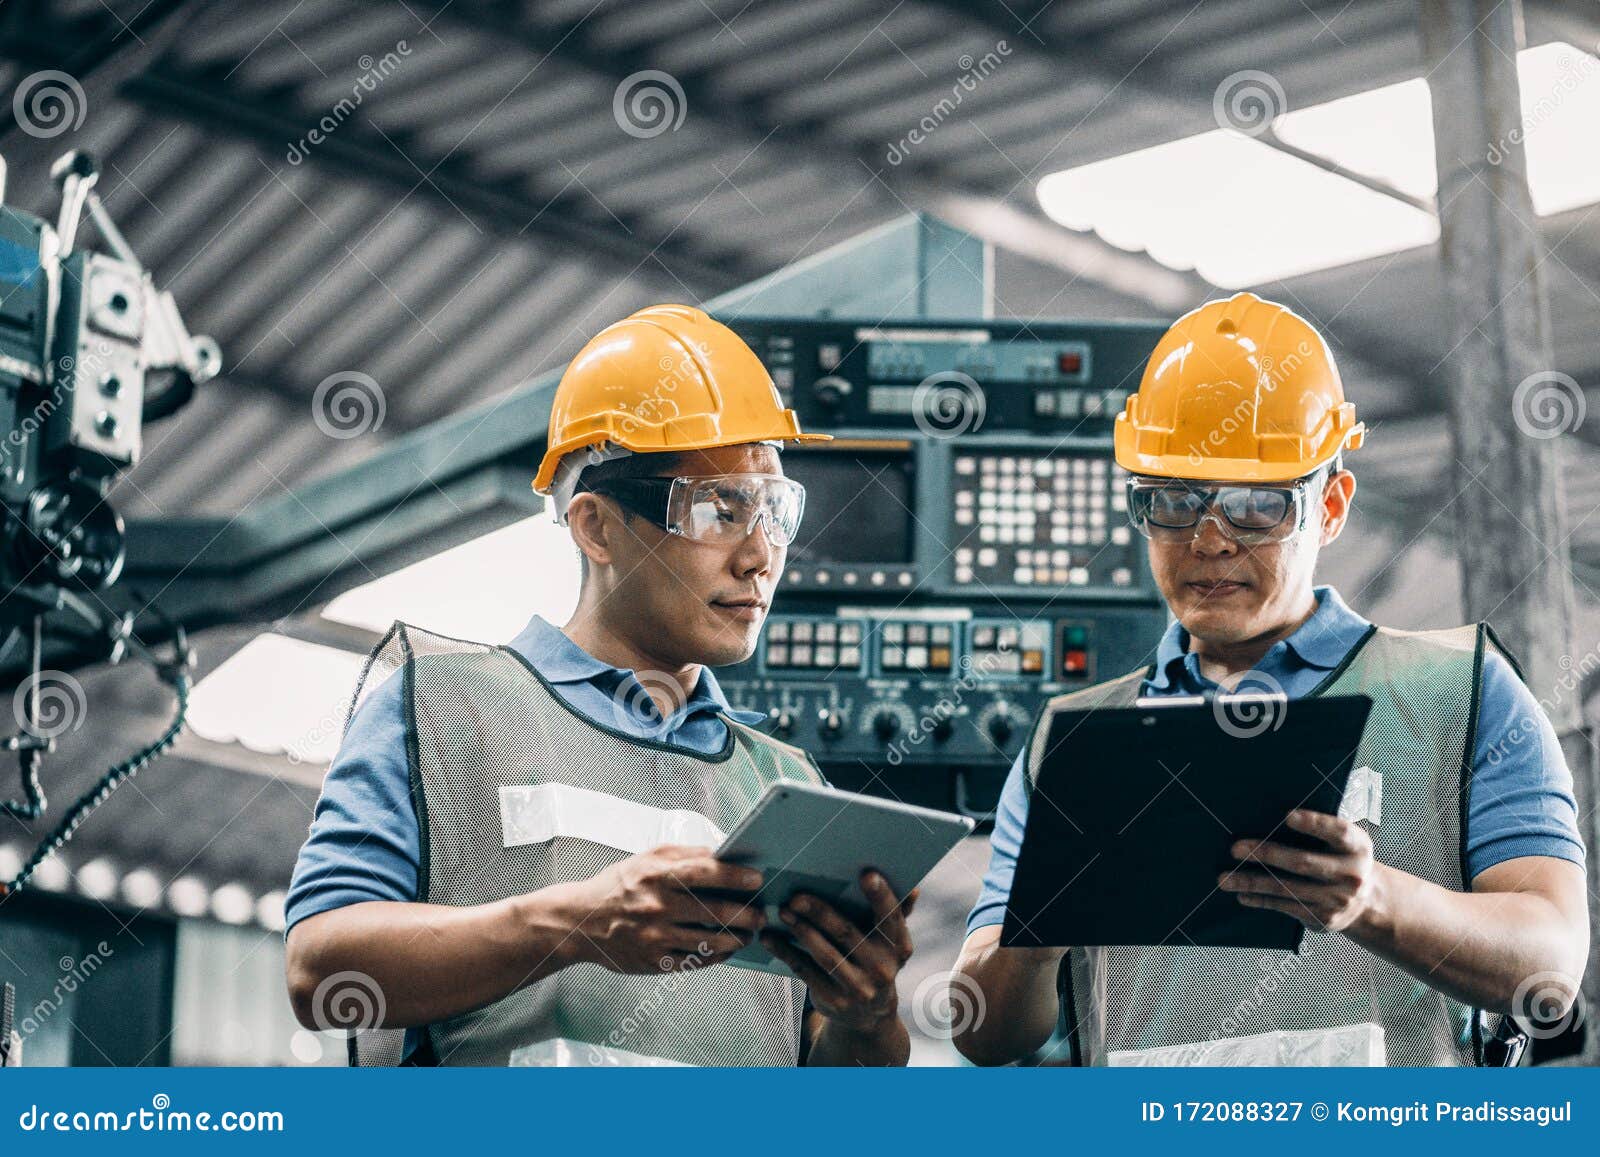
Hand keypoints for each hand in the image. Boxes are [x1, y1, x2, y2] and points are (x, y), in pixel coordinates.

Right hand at [556, 845, 765, 972]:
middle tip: (762, 914)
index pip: (704, 873)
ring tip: (749, 933)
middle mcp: (657, 907)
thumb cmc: (618, 886)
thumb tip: (722, 853)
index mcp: (656, 876)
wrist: (581, 922)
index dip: (734, 876)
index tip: (757, 879)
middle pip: (714, 912)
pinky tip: (727, 949)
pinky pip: (695, 962)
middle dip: (746, 914)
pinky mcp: (654, 962)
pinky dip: (717, 957)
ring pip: (710, 942)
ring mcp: (656, 937)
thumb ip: (685, 854)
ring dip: (738, 939)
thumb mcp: (647, 858)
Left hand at [760, 871, 916, 1034]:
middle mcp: (881, 969)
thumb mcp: (891, 943)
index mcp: (899, 948)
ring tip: (783, 911)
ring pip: (824, 954)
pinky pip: (805, 971)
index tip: (866, 874)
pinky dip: (785, 952)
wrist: (870, 1016)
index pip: (892, 918)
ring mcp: (857, 988)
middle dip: (821, 912)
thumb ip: (898, 913)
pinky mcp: (833, 1000)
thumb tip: (913, 888)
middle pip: (848, 934)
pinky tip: (770, 937)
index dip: (881, 896)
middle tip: (797, 896)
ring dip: (801, 930)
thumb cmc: (876, 961)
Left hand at [1218, 808, 1383, 933]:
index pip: (1338, 832)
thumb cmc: (1343, 860)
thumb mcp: (1344, 843)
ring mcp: (1337, 900)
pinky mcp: (1323, 918)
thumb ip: (1321, 832)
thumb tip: (1270, 818)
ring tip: (1225, 878)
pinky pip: (1285, 907)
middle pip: (1304, 862)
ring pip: (1287, 889)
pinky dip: (1261, 900)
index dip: (1315, 824)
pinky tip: (1242, 894)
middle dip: (1267, 855)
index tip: (1288, 816)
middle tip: (1236, 849)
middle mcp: (1351, 875)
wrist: (1367, 902)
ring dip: (1252, 882)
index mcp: (1357, 847)